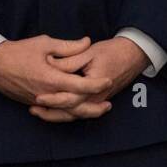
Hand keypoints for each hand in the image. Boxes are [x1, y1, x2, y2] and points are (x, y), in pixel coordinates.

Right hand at [0, 35, 109, 113]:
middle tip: (109, 104)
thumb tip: (87, 42)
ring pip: (65, 112)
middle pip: (75, 106)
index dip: (96, 84)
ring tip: (97, 110)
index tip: (108, 80)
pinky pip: (54, 112)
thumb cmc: (19, 51)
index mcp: (51, 78)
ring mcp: (39, 101)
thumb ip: (68, 46)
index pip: (79, 85)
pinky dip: (67, 113)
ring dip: (82, 112)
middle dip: (93, 107)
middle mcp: (47, 94)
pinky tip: (77, 110)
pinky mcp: (33, 103)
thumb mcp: (44, 43)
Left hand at [30, 36, 148, 121]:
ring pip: (74, 115)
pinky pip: (79, 112)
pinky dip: (64, 113)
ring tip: (37, 111)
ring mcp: (97, 102)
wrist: (133, 56)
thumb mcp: (89, 53)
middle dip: (50, 112)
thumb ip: (70, 60)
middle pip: (70, 111)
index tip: (37, 96)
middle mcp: (96, 98)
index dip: (53, 98)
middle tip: (32, 108)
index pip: (70, 97)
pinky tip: (51, 109)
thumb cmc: (112, 52)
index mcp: (93, 85)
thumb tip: (50, 64)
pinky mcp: (96, 101)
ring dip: (55, 115)